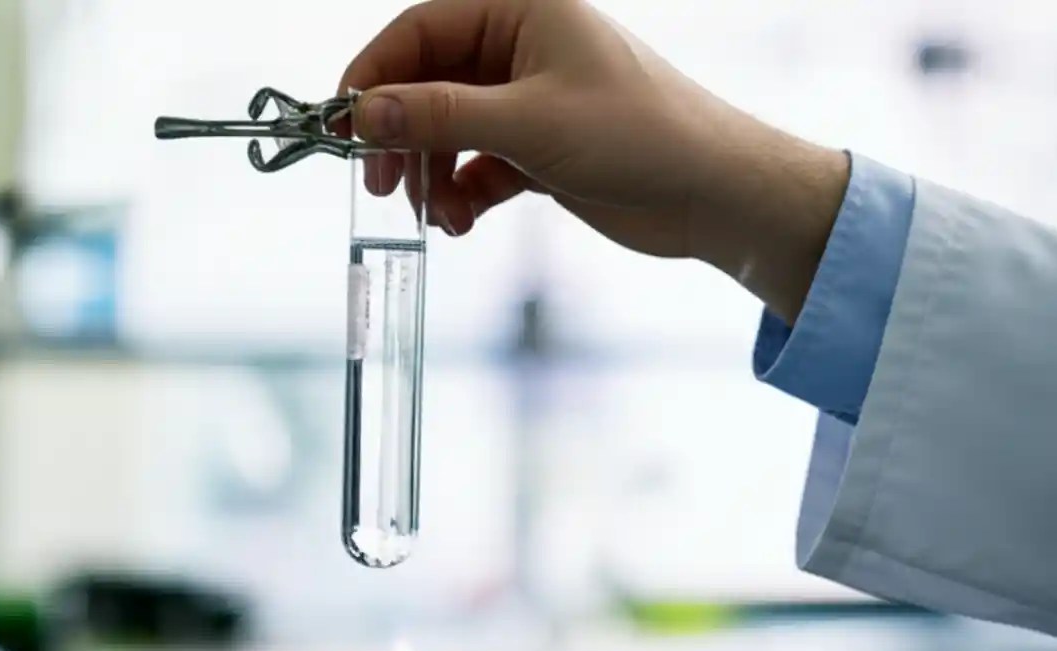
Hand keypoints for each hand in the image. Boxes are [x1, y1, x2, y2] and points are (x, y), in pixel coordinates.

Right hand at [339, 0, 848, 321]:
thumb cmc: (639, 135)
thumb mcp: (528, 123)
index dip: (373, 78)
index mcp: (520, 9)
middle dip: (402, 138)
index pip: (419, 31)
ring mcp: (529, 100)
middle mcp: (520, 48)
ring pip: (448, 132)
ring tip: (438, 217)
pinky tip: (464, 223)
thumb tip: (361, 116)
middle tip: (380, 185)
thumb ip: (439, 116)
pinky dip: (463, 195)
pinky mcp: (539, 148)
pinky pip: (476, 166)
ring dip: (432, 177)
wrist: (713, 195)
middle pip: (427, 85)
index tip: (343, 129)